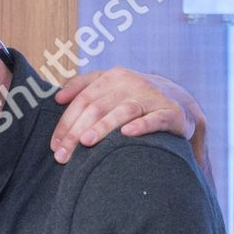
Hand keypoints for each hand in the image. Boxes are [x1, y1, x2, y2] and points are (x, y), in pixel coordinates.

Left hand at [50, 69, 206, 168]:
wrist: (179, 102)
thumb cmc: (134, 98)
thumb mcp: (111, 87)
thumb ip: (83, 86)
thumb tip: (58, 98)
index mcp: (113, 77)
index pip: (82, 100)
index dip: (66, 123)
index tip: (54, 146)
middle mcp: (132, 83)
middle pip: (97, 107)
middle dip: (76, 133)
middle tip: (62, 156)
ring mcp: (152, 96)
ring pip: (123, 111)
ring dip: (103, 127)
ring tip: (86, 142)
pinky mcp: (171, 112)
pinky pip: (155, 119)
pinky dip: (141, 126)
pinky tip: (126, 134)